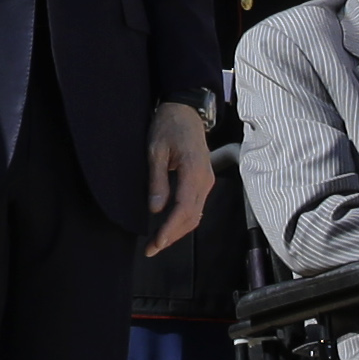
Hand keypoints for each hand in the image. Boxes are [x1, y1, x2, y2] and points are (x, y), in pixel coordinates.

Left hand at [142, 102, 214, 255]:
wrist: (185, 110)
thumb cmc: (169, 126)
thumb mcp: (155, 150)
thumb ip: (157, 180)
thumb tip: (156, 209)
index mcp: (194, 171)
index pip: (183, 208)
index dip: (170, 229)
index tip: (156, 243)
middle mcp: (205, 180)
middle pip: (192, 217)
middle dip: (172, 236)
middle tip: (151, 249)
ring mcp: (207, 181)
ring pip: (195, 214)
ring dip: (178, 231)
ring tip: (157, 242)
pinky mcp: (203, 181)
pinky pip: (195, 206)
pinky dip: (183, 220)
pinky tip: (169, 227)